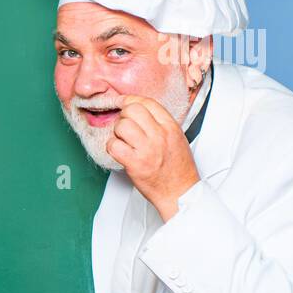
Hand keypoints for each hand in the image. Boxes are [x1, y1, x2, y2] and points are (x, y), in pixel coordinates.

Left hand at [107, 95, 198, 220]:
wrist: (180, 192)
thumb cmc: (178, 168)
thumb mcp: (176, 138)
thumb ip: (160, 124)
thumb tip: (139, 111)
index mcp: (171, 127)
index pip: (147, 102)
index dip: (131, 100)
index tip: (124, 104)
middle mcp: (159, 135)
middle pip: (132, 110)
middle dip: (123, 116)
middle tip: (124, 127)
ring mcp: (147, 149)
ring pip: (121, 126)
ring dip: (117, 133)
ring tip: (123, 141)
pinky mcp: (135, 164)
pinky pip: (113, 146)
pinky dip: (111, 147)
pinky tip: (119, 152)